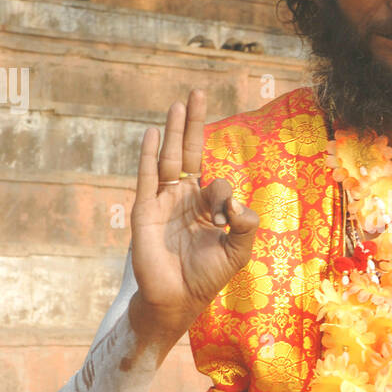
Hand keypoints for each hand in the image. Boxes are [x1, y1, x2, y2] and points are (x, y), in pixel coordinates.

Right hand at [128, 90, 258, 345]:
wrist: (176, 300)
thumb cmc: (207, 277)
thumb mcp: (238, 251)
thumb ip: (247, 225)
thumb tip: (238, 204)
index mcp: (207, 207)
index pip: (218, 183)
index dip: (224, 196)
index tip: (225, 218)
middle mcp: (184, 199)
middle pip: (189, 152)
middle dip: (193, 124)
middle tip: (198, 92)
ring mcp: (163, 202)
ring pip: (168, 159)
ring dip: (172, 131)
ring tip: (179, 103)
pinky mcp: (145, 211)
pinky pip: (146, 177)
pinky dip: (148, 155)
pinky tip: (152, 134)